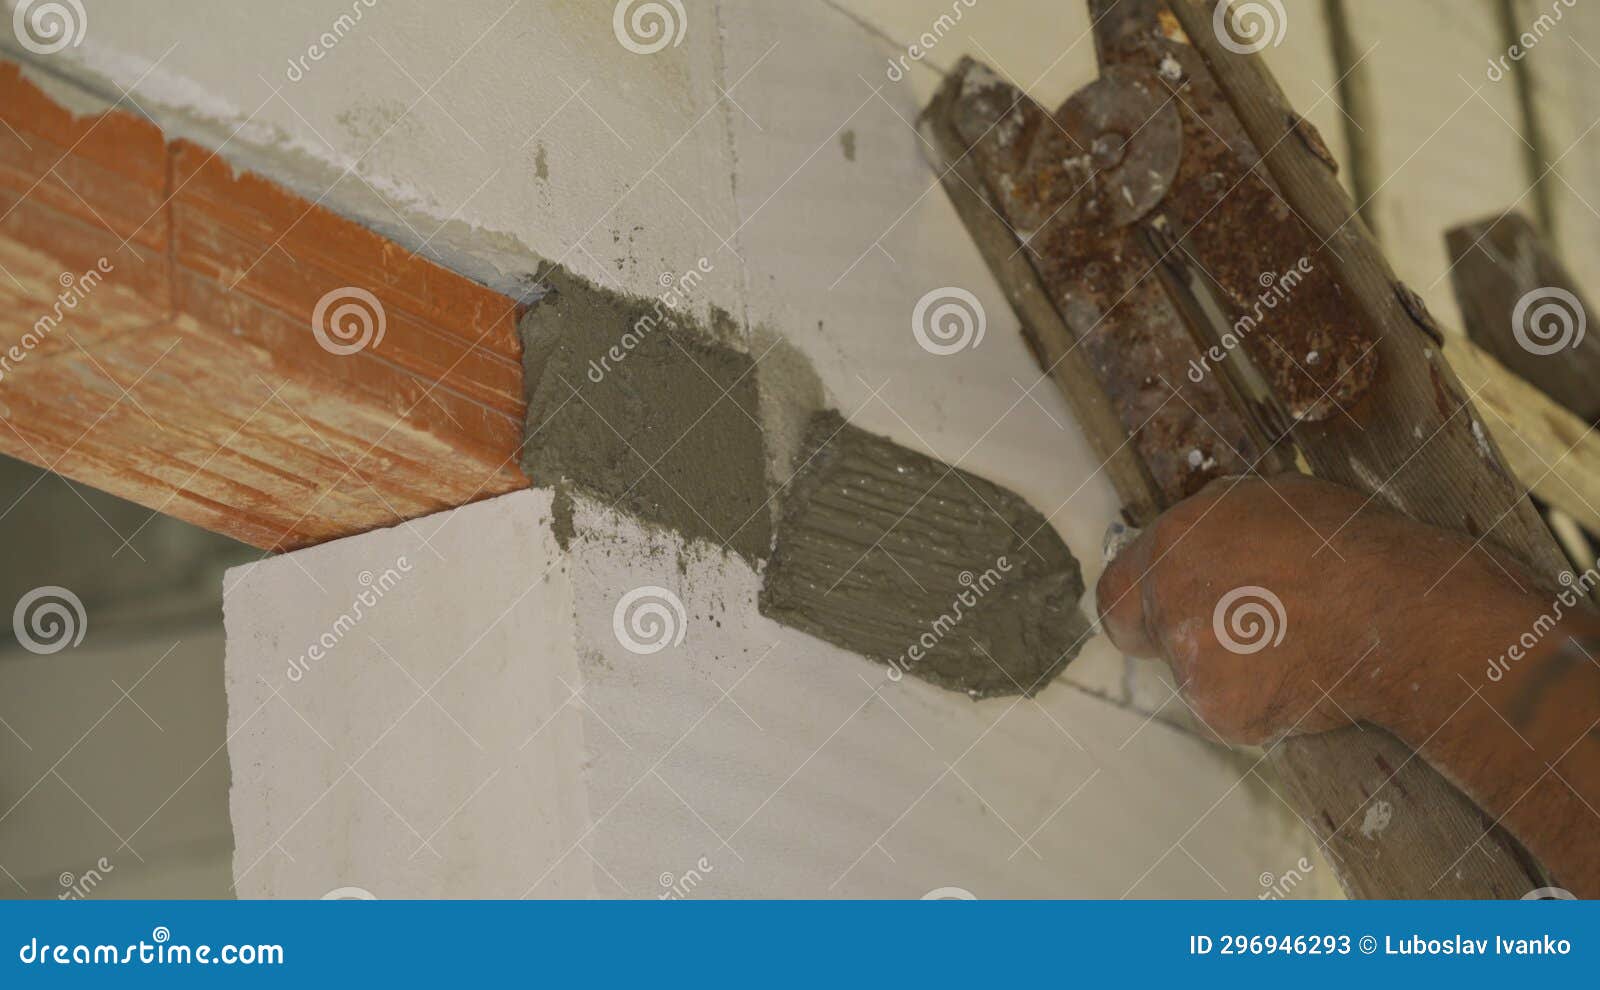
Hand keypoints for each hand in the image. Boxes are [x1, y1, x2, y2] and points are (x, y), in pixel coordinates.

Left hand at [1096, 474, 1503, 744]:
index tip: (1159, 612)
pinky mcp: (1220, 711)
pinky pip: (1229, 711)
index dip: (1140, 603)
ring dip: (1229, 668)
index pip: (1115, 590)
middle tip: (1236, 634)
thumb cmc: (1353, 547)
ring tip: (1296, 648)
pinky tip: (1306, 679)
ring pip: (1194, 674)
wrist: (1405, 615)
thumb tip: (1193, 549)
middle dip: (1182, 635)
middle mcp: (1168, 600)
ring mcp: (1190, 661)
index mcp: (1174, 542)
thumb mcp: (1270, 503)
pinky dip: (1259, 703)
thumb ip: (1212, 532)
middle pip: (1147, 635)